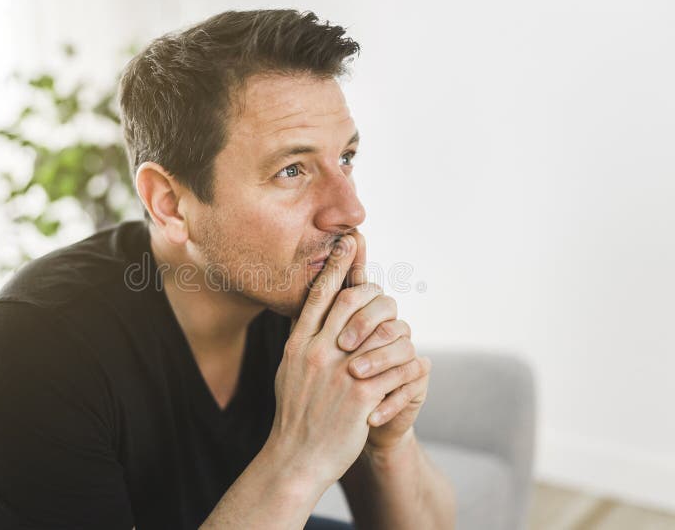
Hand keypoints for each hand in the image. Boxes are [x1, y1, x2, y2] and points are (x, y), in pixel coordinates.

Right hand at [268, 234, 417, 486]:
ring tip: (398, 325)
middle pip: (349, 302)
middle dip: (370, 287)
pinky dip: (405, 363)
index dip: (335, 266)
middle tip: (383, 284)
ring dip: (393, 326)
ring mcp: (339, 373)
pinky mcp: (361, 397)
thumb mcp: (289, 372)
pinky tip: (413, 361)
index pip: (318, 296)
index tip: (348, 243)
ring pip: (378, 331)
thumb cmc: (295, 416)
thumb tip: (312, 318)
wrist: (296, 459)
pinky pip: (393, 368)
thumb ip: (302, 343)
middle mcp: (317, 353)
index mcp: (298, 345)